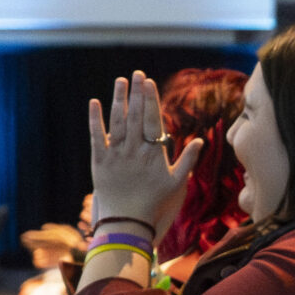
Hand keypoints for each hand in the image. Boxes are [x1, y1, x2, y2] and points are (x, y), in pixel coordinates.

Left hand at [88, 70, 202, 238]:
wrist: (127, 221)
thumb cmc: (154, 202)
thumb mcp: (177, 183)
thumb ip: (188, 160)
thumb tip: (201, 141)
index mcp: (153, 153)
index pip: (152, 120)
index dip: (151, 99)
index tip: (149, 82)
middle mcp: (134, 150)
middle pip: (135, 115)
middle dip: (136, 92)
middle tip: (136, 74)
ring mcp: (116, 154)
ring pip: (116, 121)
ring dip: (118, 99)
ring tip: (120, 82)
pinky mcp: (99, 161)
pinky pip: (96, 136)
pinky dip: (94, 119)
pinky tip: (94, 103)